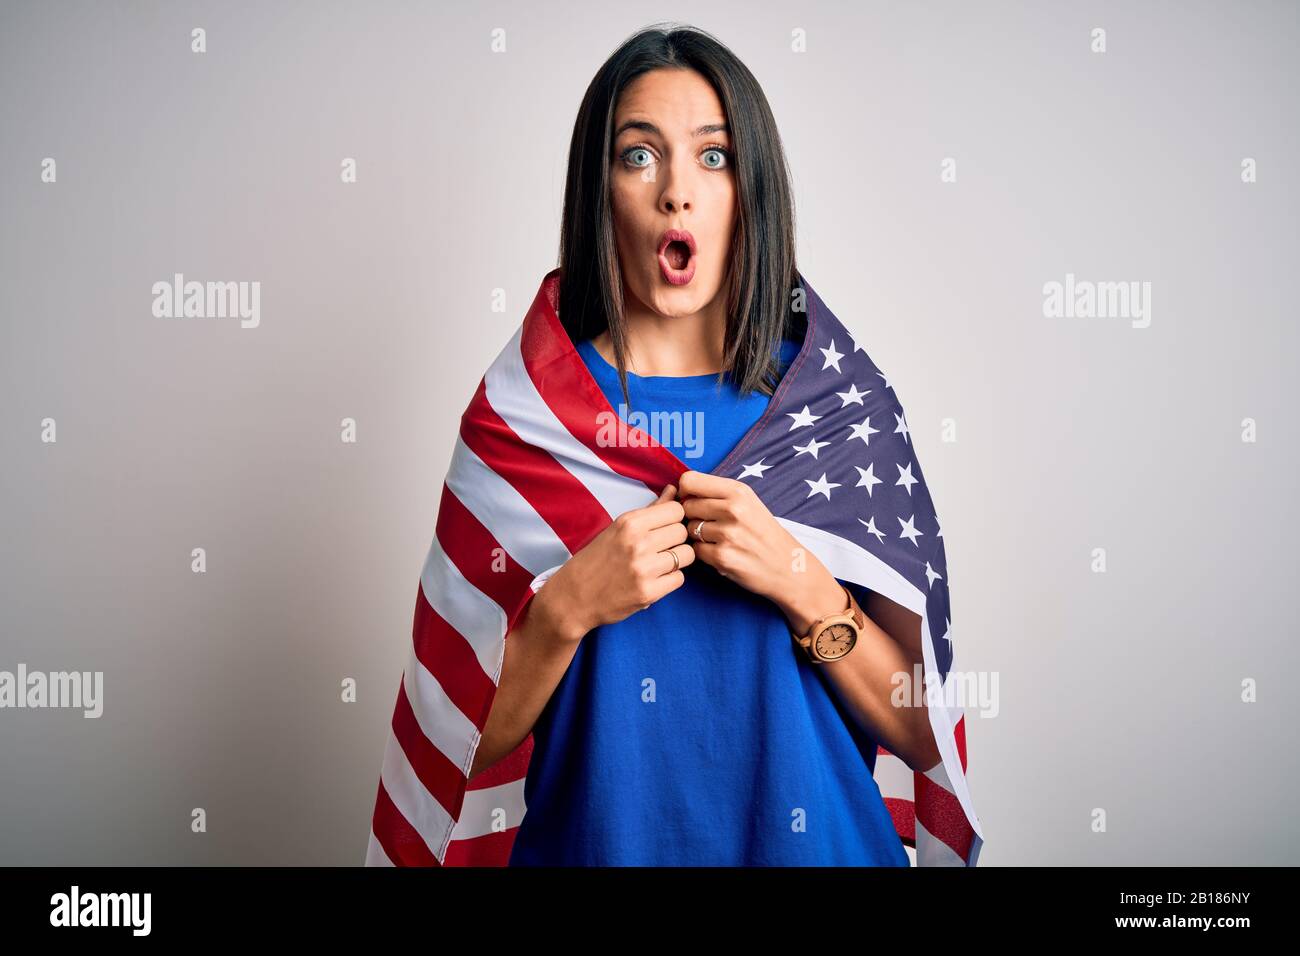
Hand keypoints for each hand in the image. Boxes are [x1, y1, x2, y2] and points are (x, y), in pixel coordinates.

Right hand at [549, 483, 695, 636]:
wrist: (574, 596)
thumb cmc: (596, 559)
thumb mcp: (618, 528)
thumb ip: (650, 510)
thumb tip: (673, 490)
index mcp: (629, 523)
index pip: (675, 510)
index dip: (674, 518)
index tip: (666, 527)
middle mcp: (637, 543)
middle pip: (683, 531)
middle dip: (677, 539)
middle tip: (662, 547)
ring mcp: (644, 569)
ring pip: (687, 555)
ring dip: (677, 560)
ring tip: (660, 563)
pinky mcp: (648, 593)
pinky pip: (680, 579)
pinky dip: (670, 580)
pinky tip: (655, 579)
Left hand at [675, 470, 801, 600]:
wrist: (788, 567)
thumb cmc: (764, 533)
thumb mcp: (749, 502)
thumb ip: (718, 494)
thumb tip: (679, 491)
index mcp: (738, 491)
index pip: (689, 480)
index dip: (685, 492)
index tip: (692, 500)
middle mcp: (733, 509)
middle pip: (686, 506)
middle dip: (693, 516)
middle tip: (711, 525)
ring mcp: (728, 533)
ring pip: (689, 529)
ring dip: (698, 537)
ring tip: (719, 540)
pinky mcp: (722, 557)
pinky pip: (695, 550)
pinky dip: (704, 554)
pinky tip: (721, 553)